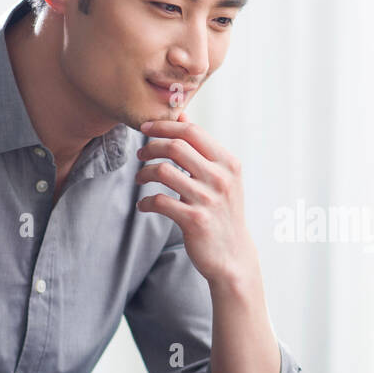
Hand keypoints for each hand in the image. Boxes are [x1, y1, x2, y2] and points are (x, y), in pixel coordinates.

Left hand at [134, 110, 257, 286]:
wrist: (233, 256)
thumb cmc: (223, 212)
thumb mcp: (223, 178)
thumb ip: (203, 148)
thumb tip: (182, 116)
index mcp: (229, 163)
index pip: (192, 132)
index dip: (165, 126)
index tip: (147, 128)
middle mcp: (221, 179)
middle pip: (176, 147)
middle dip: (151, 146)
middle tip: (140, 154)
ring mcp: (208, 200)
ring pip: (164, 171)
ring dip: (145, 172)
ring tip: (141, 178)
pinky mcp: (195, 220)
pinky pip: (159, 202)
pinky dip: (146, 202)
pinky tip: (144, 205)